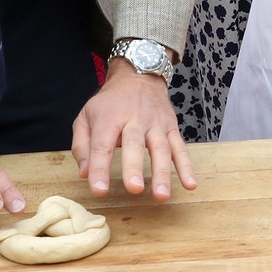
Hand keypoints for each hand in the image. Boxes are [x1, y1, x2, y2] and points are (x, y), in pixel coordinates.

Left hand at [72, 61, 195, 201]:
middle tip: (134, 189)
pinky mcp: (172, 127)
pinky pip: (180, 148)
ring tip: (161, 196)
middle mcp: (134, 118)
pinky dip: (186, 166)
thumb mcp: (86, 116)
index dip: (100, 167)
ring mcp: (156, 123)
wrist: (138, 76)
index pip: (103, 144)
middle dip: (134, 166)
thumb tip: (85, 173)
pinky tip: (190, 184)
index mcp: (109, 117)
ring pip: (161, 147)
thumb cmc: (109, 104)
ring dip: (162, 172)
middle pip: (135, 143)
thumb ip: (82, 145)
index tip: (99, 190)